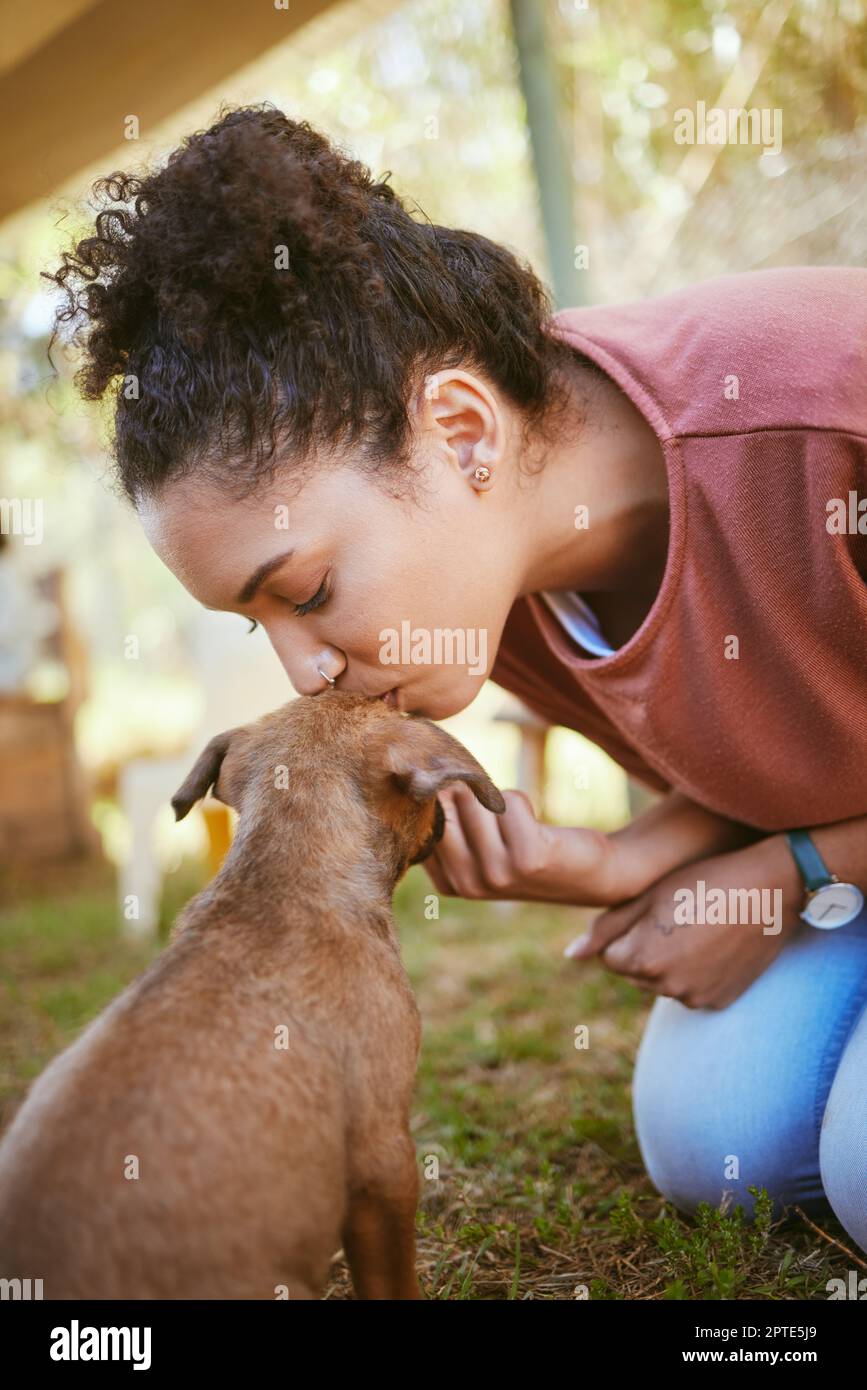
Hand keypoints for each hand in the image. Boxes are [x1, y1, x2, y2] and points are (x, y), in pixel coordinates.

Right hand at [421, 785, 629, 905]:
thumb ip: (449, 820)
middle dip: (466, 793)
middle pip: (444, 805)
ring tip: (516, 823)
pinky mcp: (527, 859)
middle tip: (497, 814)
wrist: (591, 875)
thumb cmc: (528, 849)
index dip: (441, 797)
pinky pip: (508, 801)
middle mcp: (469, 885)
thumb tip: (421, 776)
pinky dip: (520, 800)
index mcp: (450, 884)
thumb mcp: (481, 844)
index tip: (465, 803)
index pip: (423, 821)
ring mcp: (497, 875)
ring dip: (497, 798)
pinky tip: (535, 826)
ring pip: (474, 799)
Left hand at [564, 834, 803, 1008]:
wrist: (767, 890)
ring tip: (698, 929)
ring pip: (663, 983)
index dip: (628, 931)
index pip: (610, 956)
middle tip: (678, 918)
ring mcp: (695, 998)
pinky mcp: (720, 1002)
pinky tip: (715, 946)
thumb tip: (571, 956)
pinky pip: (692, 991)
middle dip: (645, 950)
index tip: (655, 911)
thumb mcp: (647, 897)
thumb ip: (605, 929)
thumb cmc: (701, 882)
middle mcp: (665, 988)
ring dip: (670, 963)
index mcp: (641, 959)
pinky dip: (697, 974)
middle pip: (635, 972)